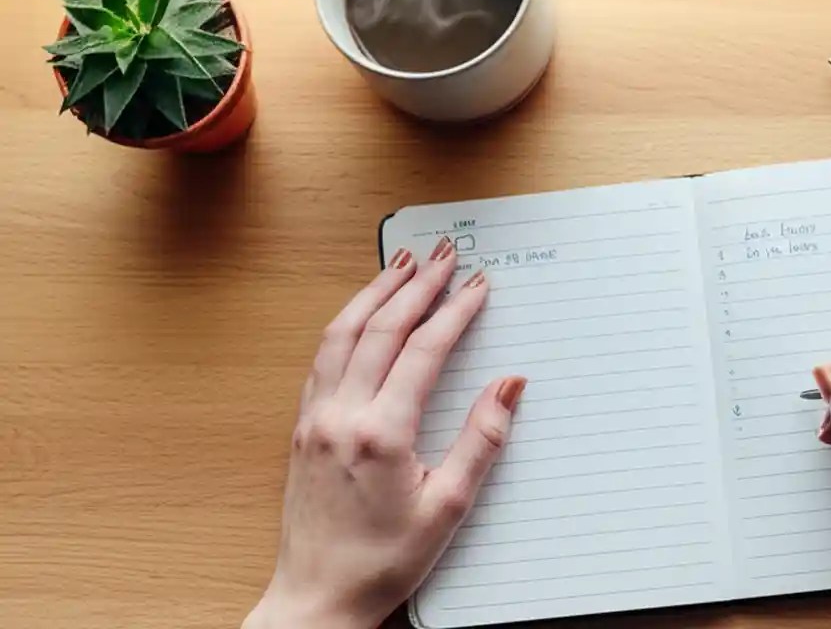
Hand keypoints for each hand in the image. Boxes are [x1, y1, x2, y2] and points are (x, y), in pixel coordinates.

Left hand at [243, 239, 524, 628]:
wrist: (317, 598)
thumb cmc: (383, 561)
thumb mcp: (448, 507)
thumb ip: (481, 441)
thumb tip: (508, 386)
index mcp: (380, 433)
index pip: (424, 350)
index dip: (455, 311)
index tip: (478, 285)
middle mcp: (340, 416)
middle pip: (382, 328)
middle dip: (418, 285)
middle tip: (445, 255)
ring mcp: (315, 419)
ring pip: (343, 333)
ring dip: (376, 293)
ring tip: (402, 263)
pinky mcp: (302, 428)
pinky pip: (323, 357)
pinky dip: (347, 323)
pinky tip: (362, 312)